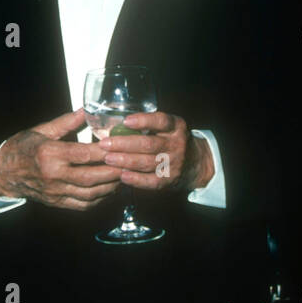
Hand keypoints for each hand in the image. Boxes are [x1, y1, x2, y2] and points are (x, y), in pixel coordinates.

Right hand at [0, 110, 121, 209]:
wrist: (2, 173)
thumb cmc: (22, 148)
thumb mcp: (41, 130)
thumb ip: (66, 122)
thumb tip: (86, 110)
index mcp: (49, 154)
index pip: (83, 154)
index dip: (104, 151)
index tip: (119, 144)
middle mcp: (53, 175)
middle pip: (90, 177)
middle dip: (113, 171)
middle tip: (129, 163)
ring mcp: (55, 192)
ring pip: (89, 194)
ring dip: (110, 186)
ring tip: (122, 176)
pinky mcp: (56, 202)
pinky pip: (82, 205)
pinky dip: (98, 199)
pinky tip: (108, 190)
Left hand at [99, 112, 213, 192]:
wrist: (195, 163)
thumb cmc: (172, 141)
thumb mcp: (169, 128)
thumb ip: (149, 125)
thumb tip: (115, 125)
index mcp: (176, 127)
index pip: (161, 121)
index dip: (143, 121)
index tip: (125, 121)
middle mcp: (177, 144)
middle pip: (149, 144)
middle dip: (124, 144)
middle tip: (105, 143)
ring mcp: (174, 164)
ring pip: (147, 162)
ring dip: (125, 161)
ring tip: (108, 158)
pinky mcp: (169, 180)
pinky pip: (150, 181)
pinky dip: (135, 179)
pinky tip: (122, 176)